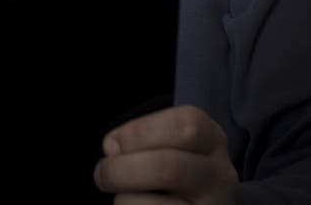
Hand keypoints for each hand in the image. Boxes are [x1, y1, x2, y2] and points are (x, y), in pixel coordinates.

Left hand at [94, 104, 237, 203]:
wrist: (198, 203)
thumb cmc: (172, 166)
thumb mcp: (170, 142)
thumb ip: (146, 138)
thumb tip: (113, 147)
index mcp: (212, 138)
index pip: (184, 125)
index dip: (139, 132)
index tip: (111, 144)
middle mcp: (219, 175)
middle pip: (168, 167)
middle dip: (122, 169)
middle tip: (102, 174)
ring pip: (155, 204)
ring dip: (123, 197)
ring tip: (120, 195)